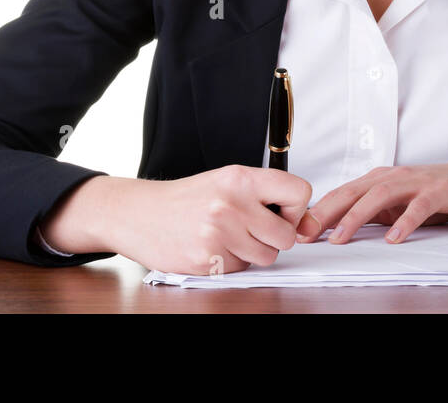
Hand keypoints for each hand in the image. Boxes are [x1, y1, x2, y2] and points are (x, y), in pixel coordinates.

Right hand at [105, 165, 312, 274]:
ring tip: (229, 237)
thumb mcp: (227, 182)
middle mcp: (232, 204)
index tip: (283, 212)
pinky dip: (231, 263)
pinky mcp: (208, 260)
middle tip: (253, 229)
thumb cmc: (186, 199)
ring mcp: (219, 234)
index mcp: (240, 178)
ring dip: (252, 252)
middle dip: (275, 237)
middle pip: (287, 235)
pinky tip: (213, 248)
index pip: (299, 191)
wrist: (139, 214)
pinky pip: (241, 269)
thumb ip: (265, 196)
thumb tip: (307, 223)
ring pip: (266, 257)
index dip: (297, 208)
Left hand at [296, 161, 447, 245]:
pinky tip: (392, 238)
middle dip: (328, 212)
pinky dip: (404, 222)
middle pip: (354, 191)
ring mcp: (418, 182)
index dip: (320, 210)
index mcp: (383, 179)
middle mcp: (396, 176)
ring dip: (357, 217)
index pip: (344, 193)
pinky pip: (419, 206)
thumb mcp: (402, 203)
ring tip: (340, 238)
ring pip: (380, 195)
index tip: (300, 230)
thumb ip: (376, 212)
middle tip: (308, 233)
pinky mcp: (440, 192)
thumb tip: (341, 228)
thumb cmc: (441, 194)